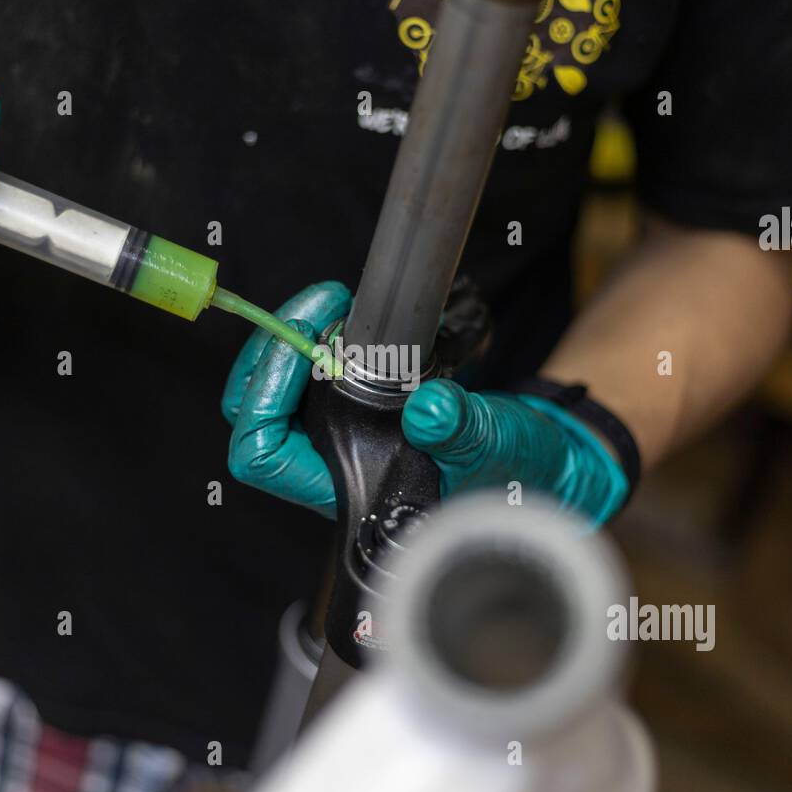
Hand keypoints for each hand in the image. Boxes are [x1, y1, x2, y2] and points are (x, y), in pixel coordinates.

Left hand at [222, 283, 629, 523]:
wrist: (538, 454)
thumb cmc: (514, 466)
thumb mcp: (494, 443)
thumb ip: (460, 431)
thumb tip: (428, 410)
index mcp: (346, 487)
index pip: (262, 453)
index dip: (263, 399)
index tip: (302, 349)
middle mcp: (330, 461)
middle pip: (253, 413)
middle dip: (270, 353)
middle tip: (314, 308)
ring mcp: (338, 432)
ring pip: (275, 388)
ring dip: (291, 338)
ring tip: (332, 303)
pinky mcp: (355, 405)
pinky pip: (306, 370)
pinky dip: (316, 335)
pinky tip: (344, 312)